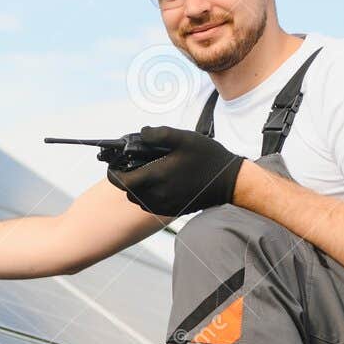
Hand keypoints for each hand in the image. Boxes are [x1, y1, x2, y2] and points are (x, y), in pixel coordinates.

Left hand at [107, 126, 245, 216]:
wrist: (230, 182)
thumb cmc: (208, 158)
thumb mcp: (184, 138)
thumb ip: (159, 134)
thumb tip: (140, 133)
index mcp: (157, 177)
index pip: (121, 181)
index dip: (113, 172)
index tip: (114, 163)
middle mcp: (158, 195)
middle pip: (128, 191)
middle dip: (125, 178)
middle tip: (130, 165)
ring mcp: (165, 206)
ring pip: (138, 200)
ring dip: (136, 187)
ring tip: (145, 172)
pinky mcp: (172, 210)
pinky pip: (150, 205)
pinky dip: (148, 195)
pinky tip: (158, 182)